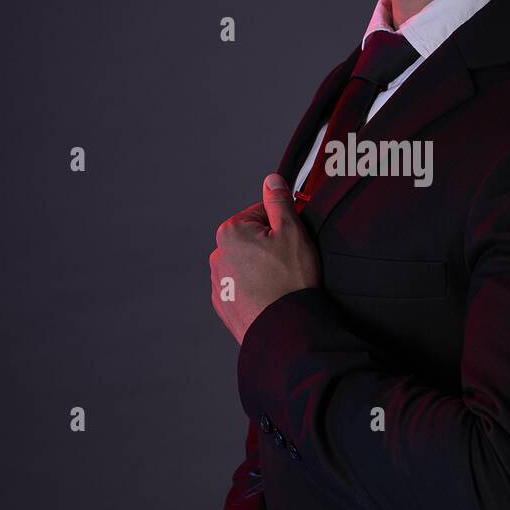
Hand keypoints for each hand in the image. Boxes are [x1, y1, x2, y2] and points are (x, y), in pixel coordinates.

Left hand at [210, 173, 320, 344]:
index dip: (282, 224)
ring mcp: (217, 282)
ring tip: (281, 281)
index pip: (260, 213)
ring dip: (261, 267)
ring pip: (246, 263)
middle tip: (289, 262)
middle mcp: (217, 255)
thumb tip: (271, 181)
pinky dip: (255, 288)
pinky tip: (272, 295)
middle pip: (251, 238)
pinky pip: (242, 287)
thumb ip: (279, 201)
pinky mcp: (224, 304)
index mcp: (230, 232)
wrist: (285, 328)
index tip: (292, 240)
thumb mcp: (292, 231)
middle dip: (269, 246)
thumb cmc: (290, 281)